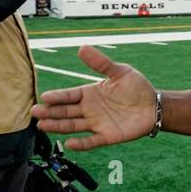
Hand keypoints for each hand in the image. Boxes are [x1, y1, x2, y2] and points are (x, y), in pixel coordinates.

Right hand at [30, 46, 155, 150]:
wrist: (155, 106)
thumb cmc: (137, 88)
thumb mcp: (120, 72)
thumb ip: (102, 63)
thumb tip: (82, 48)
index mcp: (90, 93)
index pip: (69, 95)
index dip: (57, 96)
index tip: (44, 97)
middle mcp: (89, 109)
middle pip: (66, 111)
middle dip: (50, 112)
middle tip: (35, 112)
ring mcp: (97, 123)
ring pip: (73, 126)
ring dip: (58, 126)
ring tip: (42, 126)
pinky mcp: (107, 136)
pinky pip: (92, 141)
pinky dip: (81, 144)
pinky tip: (69, 143)